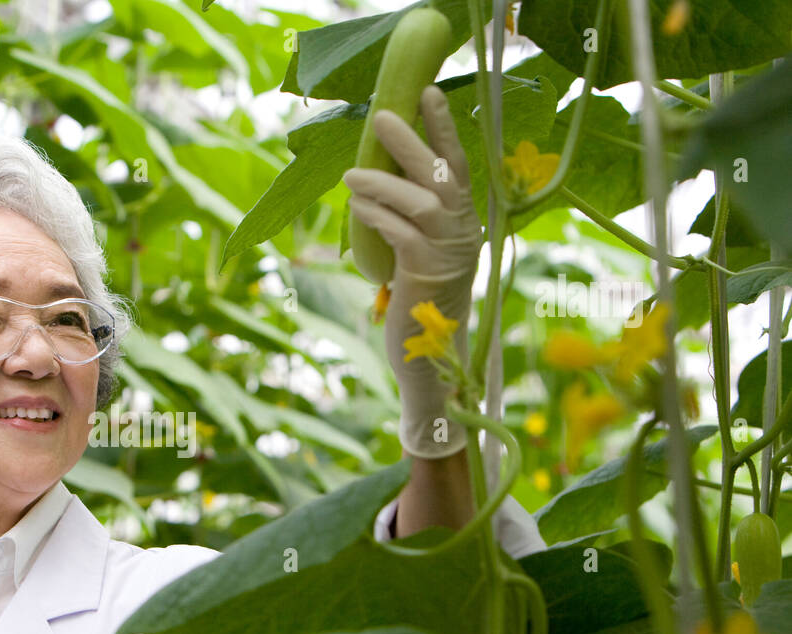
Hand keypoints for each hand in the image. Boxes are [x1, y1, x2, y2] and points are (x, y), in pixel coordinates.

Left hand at [343, 85, 482, 458]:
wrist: (429, 357)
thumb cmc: (419, 303)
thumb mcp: (419, 254)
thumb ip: (410, 221)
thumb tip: (373, 181)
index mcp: (464, 222)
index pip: (459, 165)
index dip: (444, 128)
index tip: (427, 93)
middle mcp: (463, 231)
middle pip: (442, 174)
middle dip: (413, 142)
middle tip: (383, 116)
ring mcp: (448, 252)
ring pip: (420, 201)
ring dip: (383, 183)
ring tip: (351, 174)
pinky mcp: (425, 273)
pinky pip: (401, 233)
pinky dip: (378, 215)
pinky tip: (358, 206)